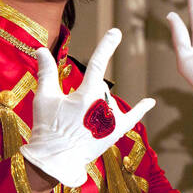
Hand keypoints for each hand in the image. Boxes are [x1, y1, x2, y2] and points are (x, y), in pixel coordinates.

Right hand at [20, 28, 155, 187]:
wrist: (56, 160)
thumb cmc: (47, 128)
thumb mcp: (45, 98)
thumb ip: (47, 72)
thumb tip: (41, 49)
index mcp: (87, 94)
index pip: (98, 63)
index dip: (107, 46)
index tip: (116, 32)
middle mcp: (105, 105)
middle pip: (98, 86)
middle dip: (85, 93)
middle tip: (69, 113)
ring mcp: (113, 119)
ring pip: (108, 99)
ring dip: (96, 104)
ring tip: (80, 123)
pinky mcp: (116, 133)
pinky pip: (132, 117)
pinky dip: (141, 109)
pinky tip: (151, 101)